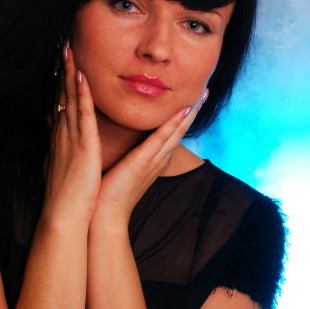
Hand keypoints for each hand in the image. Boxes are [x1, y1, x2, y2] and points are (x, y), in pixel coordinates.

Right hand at [41, 42, 101, 226]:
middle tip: (65, 44)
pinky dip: (80, 94)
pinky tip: (80, 76)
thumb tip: (62, 137)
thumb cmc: (70, 193)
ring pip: (69, 97)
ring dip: (69, 72)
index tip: (66, 60)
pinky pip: (81, 114)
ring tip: (69, 49)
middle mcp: (64, 132)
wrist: (67, 216)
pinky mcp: (81, 145)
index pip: (63, 101)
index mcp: (64, 136)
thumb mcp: (65, 164)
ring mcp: (71, 137)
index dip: (63, 79)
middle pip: (63, 93)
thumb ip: (65, 147)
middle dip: (64, 68)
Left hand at [91, 88, 208, 227]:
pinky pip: (161, 139)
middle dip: (193, 111)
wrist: (104, 216)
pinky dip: (173, 124)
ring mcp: (153, 160)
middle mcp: (157, 159)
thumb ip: (126, 156)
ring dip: (189, 113)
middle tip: (205, 92)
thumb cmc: (108, 194)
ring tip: (201, 95)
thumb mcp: (121, 169)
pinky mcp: (143, 161)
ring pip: (175, 132)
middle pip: (179, 131)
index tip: (191, 100)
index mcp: (152, 160)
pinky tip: (183, 111)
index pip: (170, 134)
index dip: (182, 117)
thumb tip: (123, 144)